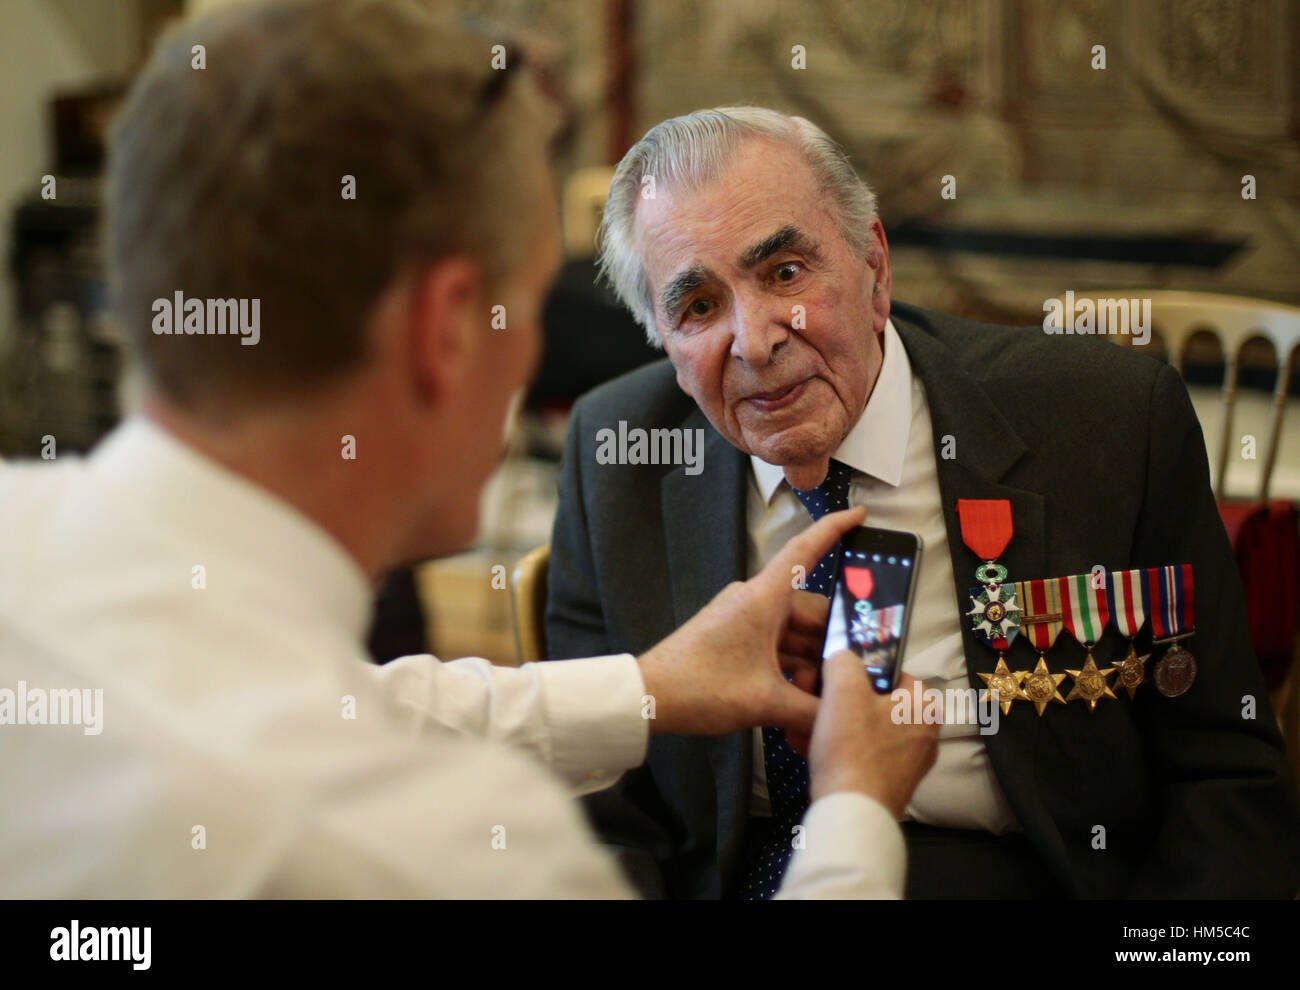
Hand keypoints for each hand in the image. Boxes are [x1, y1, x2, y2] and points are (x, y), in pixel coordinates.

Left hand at [636, 505, 866, 737]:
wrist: (649, 697)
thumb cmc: (696, 686)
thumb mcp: (764, 702)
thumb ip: (811, 712)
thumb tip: (840, 718)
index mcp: (762, 600)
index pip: (805, 551)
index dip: (834, 530)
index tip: (858, 515)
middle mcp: (755, 602)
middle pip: (810, 610)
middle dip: (832, 642)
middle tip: (850, 674)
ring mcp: (744, 620)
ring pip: (795, 633)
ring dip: (810, 662)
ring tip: (823, 697)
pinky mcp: (736, 638)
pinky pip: (776, 645)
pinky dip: (791, 667)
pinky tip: (802, 698)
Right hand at [808, 658, 937, 817]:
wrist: (851, 815)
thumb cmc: (852, 748)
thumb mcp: (843, 690)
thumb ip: (843, 660)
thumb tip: (841, 657)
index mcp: (923, 707)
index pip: (891, 671)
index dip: (857, 669)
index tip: (829, 676)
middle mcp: (923, 734)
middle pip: (871, 702)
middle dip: (834, 700)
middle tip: (807, 699)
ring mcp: (907, 763)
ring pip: (861, 729)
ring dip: (827, 724)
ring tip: (798, 726)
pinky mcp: (888, 784)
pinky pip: (859, 754)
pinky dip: (835, 749)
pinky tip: (805, 747)